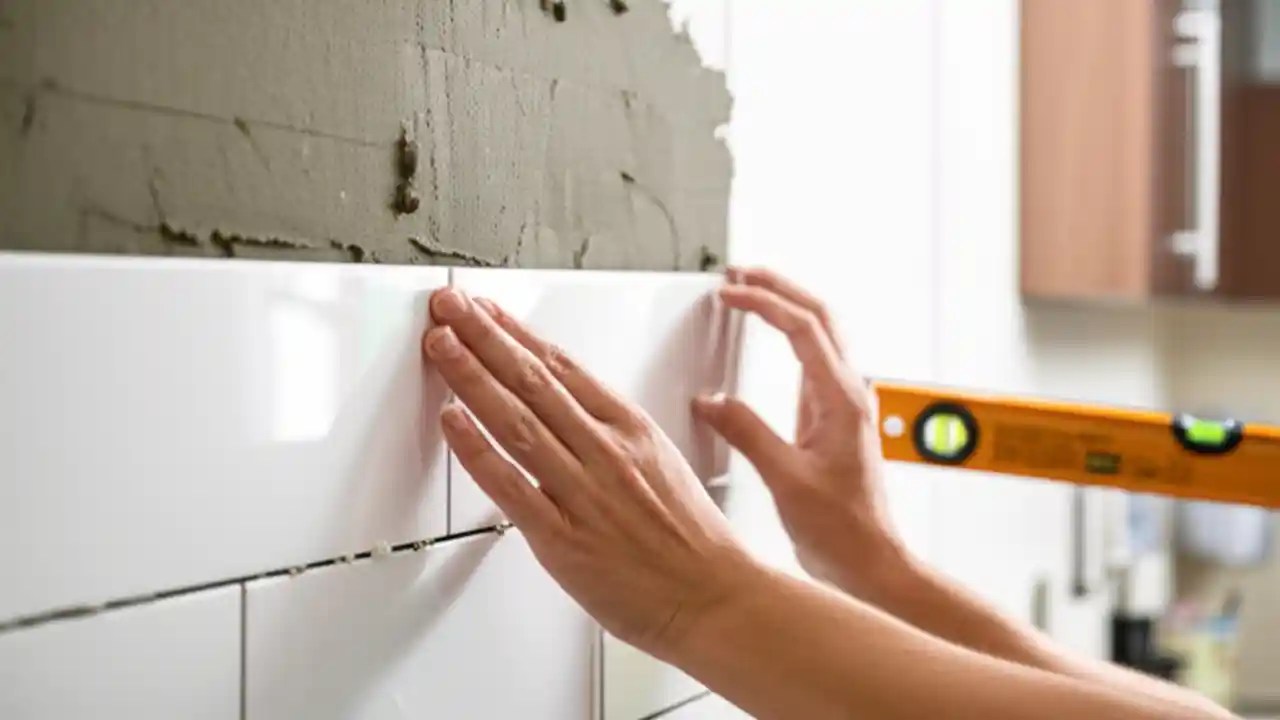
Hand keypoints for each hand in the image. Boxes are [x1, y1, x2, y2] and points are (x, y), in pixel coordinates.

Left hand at [422, 287, 759, 657]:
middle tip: (449, 305)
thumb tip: (571, 410)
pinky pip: (511, 486)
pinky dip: (477, 450)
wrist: (716, 599)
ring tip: (442, 343)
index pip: (563, 367)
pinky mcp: (563, 539)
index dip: (517, 333)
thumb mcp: (663, 463)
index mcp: (633, 429)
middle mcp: (606, 452)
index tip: (487, 310)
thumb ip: (615, 435)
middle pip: (533, 381)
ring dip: (472, 377)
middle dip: (485, 337)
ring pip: (516, 422)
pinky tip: (451, 420)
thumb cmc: (693, 540)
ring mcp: (583, 493)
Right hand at [692, 267, 907, 597]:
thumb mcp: (785, 478)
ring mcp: (844, 405)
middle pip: (819, 317)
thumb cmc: (843, 530)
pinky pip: (813, 361)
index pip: (803, 328)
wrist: (871, 562)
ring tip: (751, 291)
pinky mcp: (833, 420)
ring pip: (821, 334)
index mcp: (841, 400)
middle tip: (739, 273)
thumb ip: (747, 433)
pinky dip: (790, 337)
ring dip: (787, 306)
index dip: (763, 303)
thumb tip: (712, 402)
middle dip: (779, 287)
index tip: (729, 293)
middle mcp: (848, 395)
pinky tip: (772, 338)